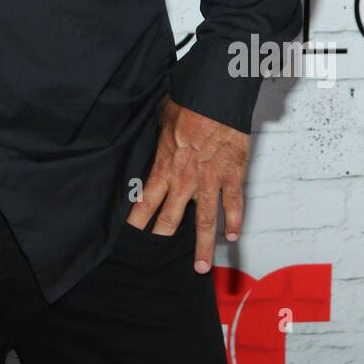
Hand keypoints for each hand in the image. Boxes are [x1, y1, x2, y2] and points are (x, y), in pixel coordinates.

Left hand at [125, 96, 248, 273]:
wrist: (216, 97)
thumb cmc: (188, 103)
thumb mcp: (162, 122)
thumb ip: (158, 144)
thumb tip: (152, 149)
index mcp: (165, 166)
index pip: (145, 201)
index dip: (136, 221)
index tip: (129, 236)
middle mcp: (186, 180)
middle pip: (171, 218)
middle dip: (162, 239)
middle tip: (155, 258)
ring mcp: (210, 181)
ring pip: (205, 222)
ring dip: (203, 247)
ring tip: (201, 267)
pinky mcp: (232, 176)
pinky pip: (233, 205)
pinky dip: (234, 222)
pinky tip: (232, 236)